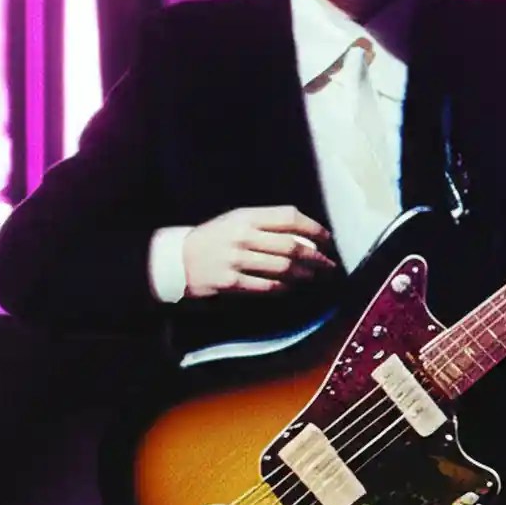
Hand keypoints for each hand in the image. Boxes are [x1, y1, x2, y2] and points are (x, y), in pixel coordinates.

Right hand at [183, 206, 338, 297]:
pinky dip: (283, 288)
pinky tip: (291, 288)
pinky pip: (266, 286)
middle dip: (316, 257)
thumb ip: (267, 224)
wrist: (177, 259)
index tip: (327, 239)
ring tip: (314, 277)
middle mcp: (242, 235)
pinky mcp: (230, 282)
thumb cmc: (213, 239)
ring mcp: (236, 259)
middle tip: (328, 265)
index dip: (314, 228)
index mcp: (246, 216)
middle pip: (291, 246)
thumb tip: (306, 236)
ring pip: (282, 268)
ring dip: (304, 275)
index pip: (289, 217)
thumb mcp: (236, 221)